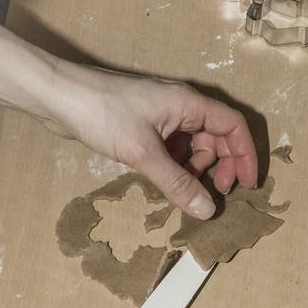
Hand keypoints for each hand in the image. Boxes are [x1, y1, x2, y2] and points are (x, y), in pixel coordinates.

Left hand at [46, 63, 257, 219]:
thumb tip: (207, 211)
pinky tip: (167, 183)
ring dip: (196, 169)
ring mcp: (162, 116)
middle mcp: (180, 107)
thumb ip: (178, 184)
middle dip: (222, 165)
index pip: (232, 126)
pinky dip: (177, 167)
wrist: (59, 97)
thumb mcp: (145, 154)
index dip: (245, 155)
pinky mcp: (145, 127)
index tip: (248, 184)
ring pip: (194, 145)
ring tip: (186, 190)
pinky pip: (174, 149)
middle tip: (218, 192)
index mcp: (188, 103)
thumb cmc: (101, 112)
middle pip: (217, 137)